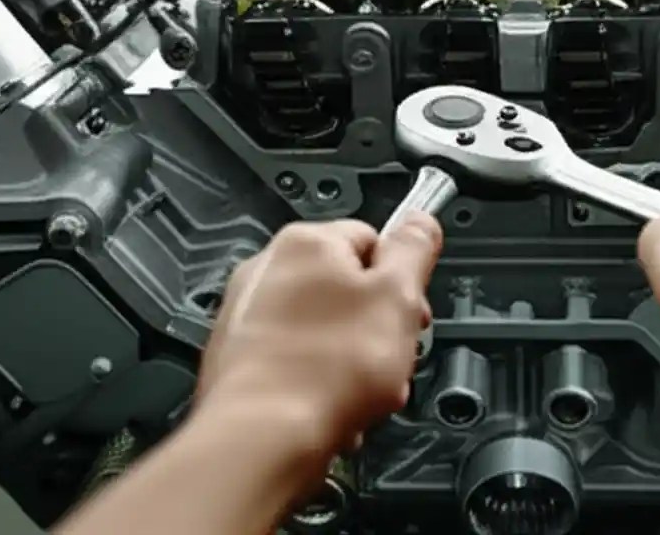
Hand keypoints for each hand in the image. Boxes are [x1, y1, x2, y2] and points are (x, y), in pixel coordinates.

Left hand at [194, 215, 441, 456]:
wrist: (262, 437)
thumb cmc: (326, 370)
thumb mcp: (398, 297)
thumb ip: (414, 249)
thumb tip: (420, 221)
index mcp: (307, 242)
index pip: (373, 240)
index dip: (403, 279)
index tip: (412, 310)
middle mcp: (267, 270)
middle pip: (346, 287)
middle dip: (376, 324)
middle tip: (391, 354)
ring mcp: (247, 315)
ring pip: (322, 329)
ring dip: (349, 358)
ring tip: (359, 390)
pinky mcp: (238, 359)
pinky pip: (294, 361)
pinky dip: (316, 381)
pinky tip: (329, 405)